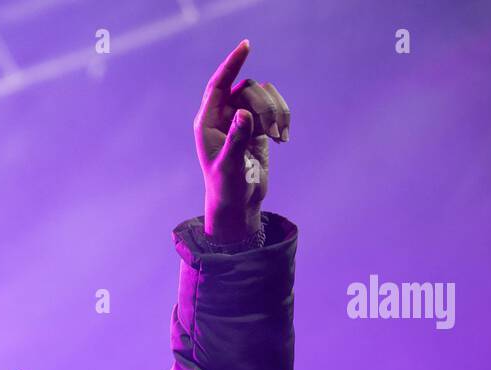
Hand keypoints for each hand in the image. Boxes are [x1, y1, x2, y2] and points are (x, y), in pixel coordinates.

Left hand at [194, 39, 290, 241]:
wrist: (239, 202)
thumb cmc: (227, 187)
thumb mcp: (230, 166)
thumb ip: (236, 140)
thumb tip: (244, 114)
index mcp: (207, 122)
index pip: (219, 84)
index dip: (232, 64)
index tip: (247, 46)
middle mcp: (223, 116)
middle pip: (249, 89)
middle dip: (265, 107)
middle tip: (273, 133)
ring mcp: (241, 119)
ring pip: (264, 96)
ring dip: (277, 113)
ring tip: (280, 138)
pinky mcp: (258, 126)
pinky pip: (274, 108)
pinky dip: (283, 119)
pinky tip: (283, 139)